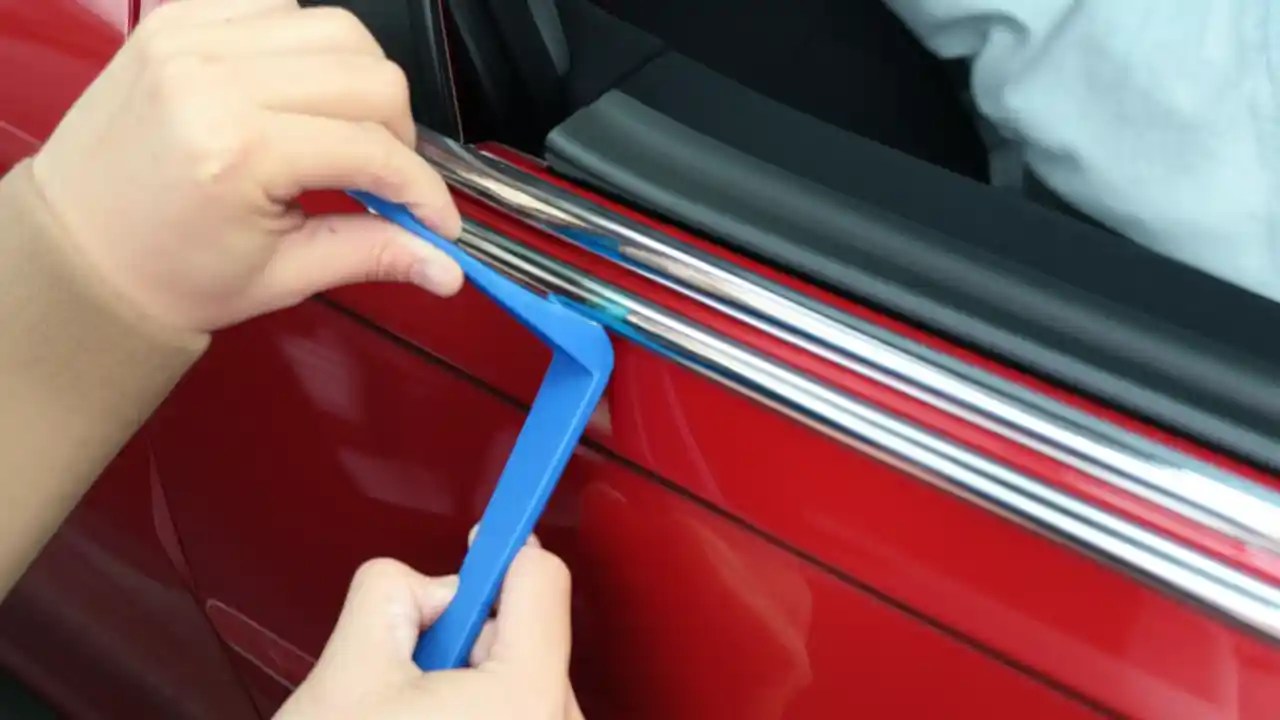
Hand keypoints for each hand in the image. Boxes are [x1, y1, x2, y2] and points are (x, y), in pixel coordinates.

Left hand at [30, 0, 463, 334]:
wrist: (76, 250)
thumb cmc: (165, 271)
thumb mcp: (280, 276)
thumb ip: (373, 254)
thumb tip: (449, 268)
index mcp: (237, 151)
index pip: (373, 148)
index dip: (422, 188)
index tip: (438, 219)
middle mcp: (214, 77)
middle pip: (370, 74)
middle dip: (399, 133)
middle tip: (387, 177)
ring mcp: (191, 37)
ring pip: (335, 29)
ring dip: (359, 83)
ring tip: (343, 133)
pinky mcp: (179, 19)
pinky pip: (281, 7)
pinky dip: (308, 48)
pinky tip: (300, 95)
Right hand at [275, 550, 584, 719]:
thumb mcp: (346, 676)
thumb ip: (387, 597)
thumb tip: (413, 585)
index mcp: (526, 696)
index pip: (538, 580)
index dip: (501, 549)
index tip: (493, 528)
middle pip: (528, 638)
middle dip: (466, 636)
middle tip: (406, 668)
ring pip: (521, 687)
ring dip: (469, 686)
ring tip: (407, 719)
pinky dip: (481, 718)